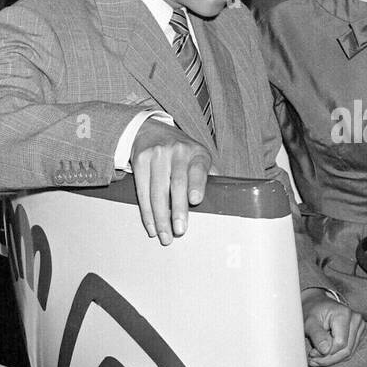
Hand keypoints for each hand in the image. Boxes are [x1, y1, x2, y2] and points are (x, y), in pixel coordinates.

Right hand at [130, 121, 212, 242]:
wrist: (150, 130)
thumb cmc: (182, 153)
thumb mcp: (198, 157)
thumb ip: (209, 176)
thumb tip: (225, 198)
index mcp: (197, 153)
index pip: (199, 168)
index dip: (197, 184)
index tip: (196, 200)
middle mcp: (178, 151)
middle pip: (177, 184)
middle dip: (178, 209)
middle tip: (180, 231)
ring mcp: (157, 155)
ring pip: (157, 191)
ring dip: (160, 217)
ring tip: (165, 236)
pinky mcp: (140, 161)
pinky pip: (142, 191)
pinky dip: (147, 212)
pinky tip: (152, 226)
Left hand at [303, 291, 365, 366]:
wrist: (317, 304)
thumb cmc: (312, 312)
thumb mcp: (309, 322)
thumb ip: (317, 335)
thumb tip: (325, 351)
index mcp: (344, 314)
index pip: (340, 343)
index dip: (325, 353)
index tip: (311, 354)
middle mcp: (356, 320)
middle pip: (346, 350)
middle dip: (328, 359)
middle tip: (312, 361)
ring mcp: (359, 327)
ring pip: (348, 353)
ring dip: (331, 359)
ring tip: (315, 358)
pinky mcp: (358, 334)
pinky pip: (349, 351)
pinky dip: (336, 356)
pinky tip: (323, 355)